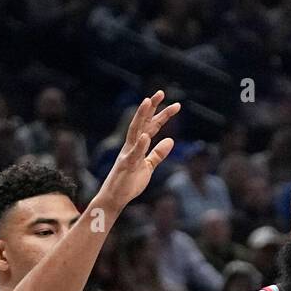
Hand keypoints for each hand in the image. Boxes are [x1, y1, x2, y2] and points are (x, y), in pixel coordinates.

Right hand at [99, 91, 179, 211]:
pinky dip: (139, 146)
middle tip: (161, 92)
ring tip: (147, 102)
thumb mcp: (148, 167)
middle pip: (142, 123)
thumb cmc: (129, 183)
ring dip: (141, 116)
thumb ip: (158, 154)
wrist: (114, 199)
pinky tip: (145, 136)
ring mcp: (128, 155)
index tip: (176, 105)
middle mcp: (131, 146)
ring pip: (134, 132)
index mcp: (137, 146)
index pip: (152, 126)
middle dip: (151, 107)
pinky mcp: (126, 167)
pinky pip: (133, 155)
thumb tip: (171, 140)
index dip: (162, 115)